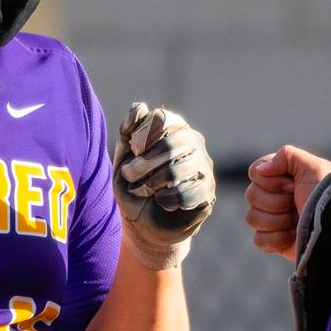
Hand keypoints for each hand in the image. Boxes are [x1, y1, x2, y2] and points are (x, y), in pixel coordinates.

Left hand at [114, 103, 215, 270]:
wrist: (141, 223)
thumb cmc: (133, 185)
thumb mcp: (123, 157)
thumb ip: (128, 131)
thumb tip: (141, 107)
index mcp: (174, 128)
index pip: (162, 119)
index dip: (142, 136)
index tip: (133, 151)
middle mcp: (194, 143)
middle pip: (172, 144)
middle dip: (144, 163)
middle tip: (130, 175)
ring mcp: (204, 168)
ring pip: (178, 170)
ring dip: (152, 183)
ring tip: (144, 190)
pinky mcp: (207, 193)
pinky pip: (187, 193)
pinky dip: (166, 199)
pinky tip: (162, 202)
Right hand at [245, 146, 330, 261]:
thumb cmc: (327, 196)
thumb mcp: (313, 167)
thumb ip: (286, 156)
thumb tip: (259, 170)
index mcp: (281, 176)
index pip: (255, 173)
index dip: (272, 181)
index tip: (294, 185)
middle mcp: (274, 196)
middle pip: (251, 196)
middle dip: (277, 202)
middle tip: (297, 204)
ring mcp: (272, 220)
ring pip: (252, 219)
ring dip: (279, 221)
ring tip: (298, 221)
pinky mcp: (273, 242)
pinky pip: (259, 240)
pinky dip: (277, 239)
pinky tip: (294, 237)